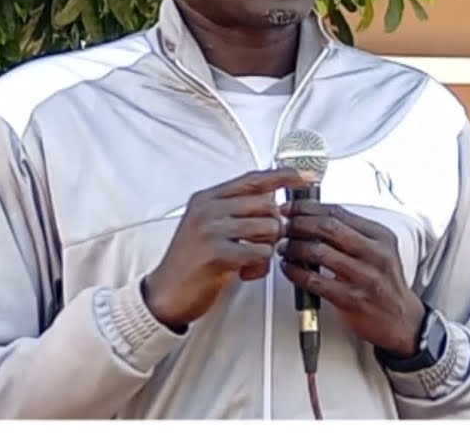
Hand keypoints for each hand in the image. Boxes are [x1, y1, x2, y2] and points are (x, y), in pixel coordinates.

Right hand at [142, 169, 305, 329]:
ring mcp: (211, 230)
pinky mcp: (217, 254)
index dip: (281, 175)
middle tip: (261, 243)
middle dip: (273, 226)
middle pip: (266, 204)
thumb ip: (232, 210)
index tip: (303, 176)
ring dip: (268, 248)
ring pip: (268, 227)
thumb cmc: (189, 262)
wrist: (165, 293)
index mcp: (205, 199)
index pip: (251, 179)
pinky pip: (262, 253)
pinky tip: (245, 272)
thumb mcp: (205, 226)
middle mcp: (207, 210)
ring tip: (250, 259)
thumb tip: (270, 198)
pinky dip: (260, 266)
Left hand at [279, 200, 425, 356]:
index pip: (337, 212)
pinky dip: (294, 272)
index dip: (306, 207)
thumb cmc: (382, 283)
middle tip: (283, 228)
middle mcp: (375, 254)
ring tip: (284, 248)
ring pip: (318, 251)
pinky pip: (313, 280)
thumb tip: (310, 214)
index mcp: (380, 236)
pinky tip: (288, 268)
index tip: (289, 208)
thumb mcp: (376, 250)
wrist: (402, 321)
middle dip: (297, 224)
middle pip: (327, 227)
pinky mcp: (352, 299)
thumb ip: (349, 232)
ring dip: (293, 247)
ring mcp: (364, 277)